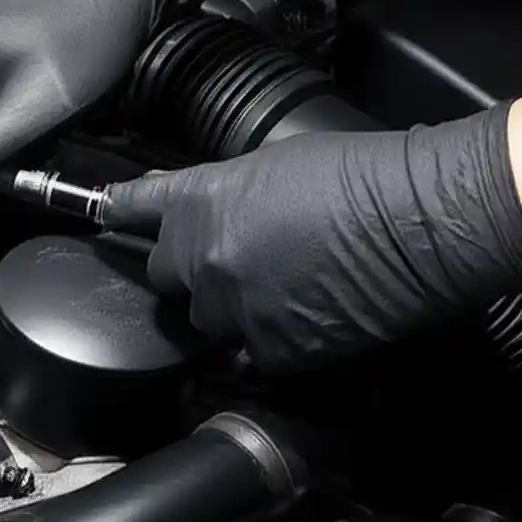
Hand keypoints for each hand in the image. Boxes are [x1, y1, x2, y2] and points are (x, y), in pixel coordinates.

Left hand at [99, 105, 521, 374]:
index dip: (116, 213)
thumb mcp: (274, 165)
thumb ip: (221, 192)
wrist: (420, 220)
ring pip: (205, 320)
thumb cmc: (361, 175)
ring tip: (277, 292)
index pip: (131, 207)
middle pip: (163, 276)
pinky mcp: (272, 351)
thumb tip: (197, 206)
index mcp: (196, 201)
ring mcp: (232, 309)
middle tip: (230, 261)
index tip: (101, 217)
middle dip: (188, 269)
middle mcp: (199, 258)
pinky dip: (267, 342)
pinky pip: (249, 355)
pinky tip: (302, 319)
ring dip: (227, 310)